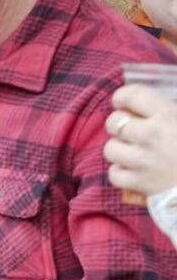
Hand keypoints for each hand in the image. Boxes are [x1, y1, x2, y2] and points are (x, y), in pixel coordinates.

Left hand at [106, 84, 176, 199]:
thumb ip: (172, 110)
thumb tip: (151, 104)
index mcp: (167, 114)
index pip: (131, 95)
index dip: (122, 97)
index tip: (123, 102)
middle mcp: (150, 135)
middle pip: (113, 122)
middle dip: (120, 123)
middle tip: (131, 128)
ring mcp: (142, 160)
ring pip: (109, 148)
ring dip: (119, 148)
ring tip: (133, 150)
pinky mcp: (138, 183)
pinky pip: (114, 173)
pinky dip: (122, 171)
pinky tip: (134, 169)